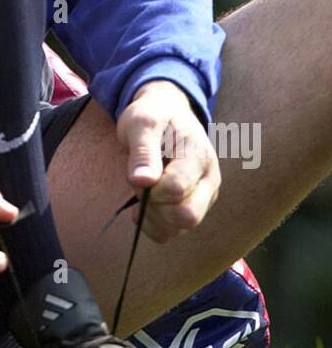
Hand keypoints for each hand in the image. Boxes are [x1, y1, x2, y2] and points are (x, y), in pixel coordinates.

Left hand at [115, 80, 220, 243]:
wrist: (167, 114)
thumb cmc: (154, 116)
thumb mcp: (142, 122)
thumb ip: (143, 150)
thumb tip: (142, 182)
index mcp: (200, 157)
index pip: (176, 189)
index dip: (149, 187)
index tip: (137, 173)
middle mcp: (209, 181)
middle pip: (187, 217)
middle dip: (155, 207)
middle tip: (141, 185)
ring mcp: (204, 197)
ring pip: (179, 229)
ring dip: (152, 217)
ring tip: (143, 192)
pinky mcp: (193, 208)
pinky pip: (172, 233)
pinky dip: (153, 225)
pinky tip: (144, 205)